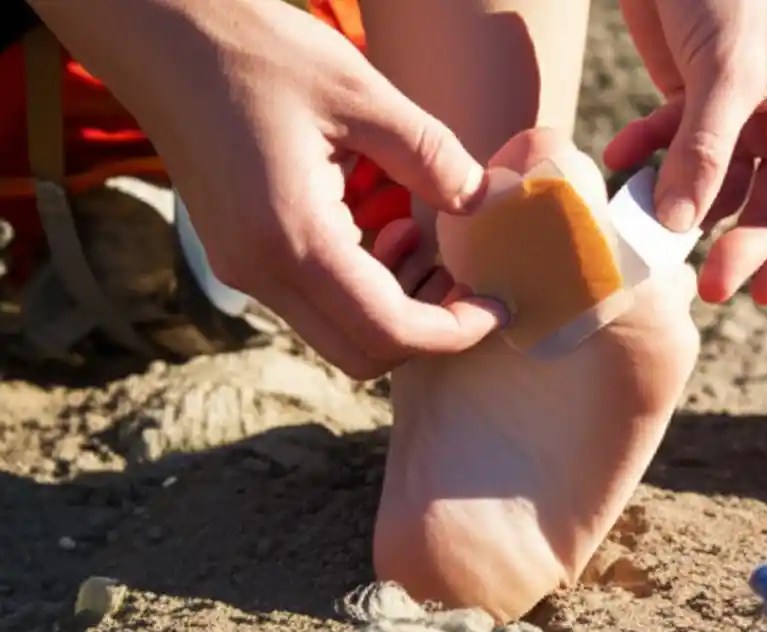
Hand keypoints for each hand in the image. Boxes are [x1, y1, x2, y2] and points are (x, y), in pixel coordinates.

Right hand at [31, 0, 505, 378]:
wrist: (160, 34)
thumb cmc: (255, 50)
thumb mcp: (360, 92)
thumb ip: (430, 156)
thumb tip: (484, 205)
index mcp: (292, 240)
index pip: (389, 332)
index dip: (456, 332)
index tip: (499, 304)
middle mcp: (260, 271)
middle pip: (363, 354)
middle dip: (429, 332)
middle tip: (470, 283)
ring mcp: (243, 269)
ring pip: (339, 333)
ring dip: (396, 307)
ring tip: (424, 240)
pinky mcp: (240, 255)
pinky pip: (314, 301)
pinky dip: (364, 285)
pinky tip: (385, 228)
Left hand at [604, 0, 766, 305]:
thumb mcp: (724, 72)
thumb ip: (704, 152)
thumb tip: (677, 230)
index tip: (760, 294)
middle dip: (734, 242)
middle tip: (706, 286)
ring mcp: (740, 115)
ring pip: (715, 185)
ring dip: (680, 204)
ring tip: (643, 222)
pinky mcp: (692, 104)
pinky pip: (672, 150)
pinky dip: (645, 158)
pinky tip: (618, 158)